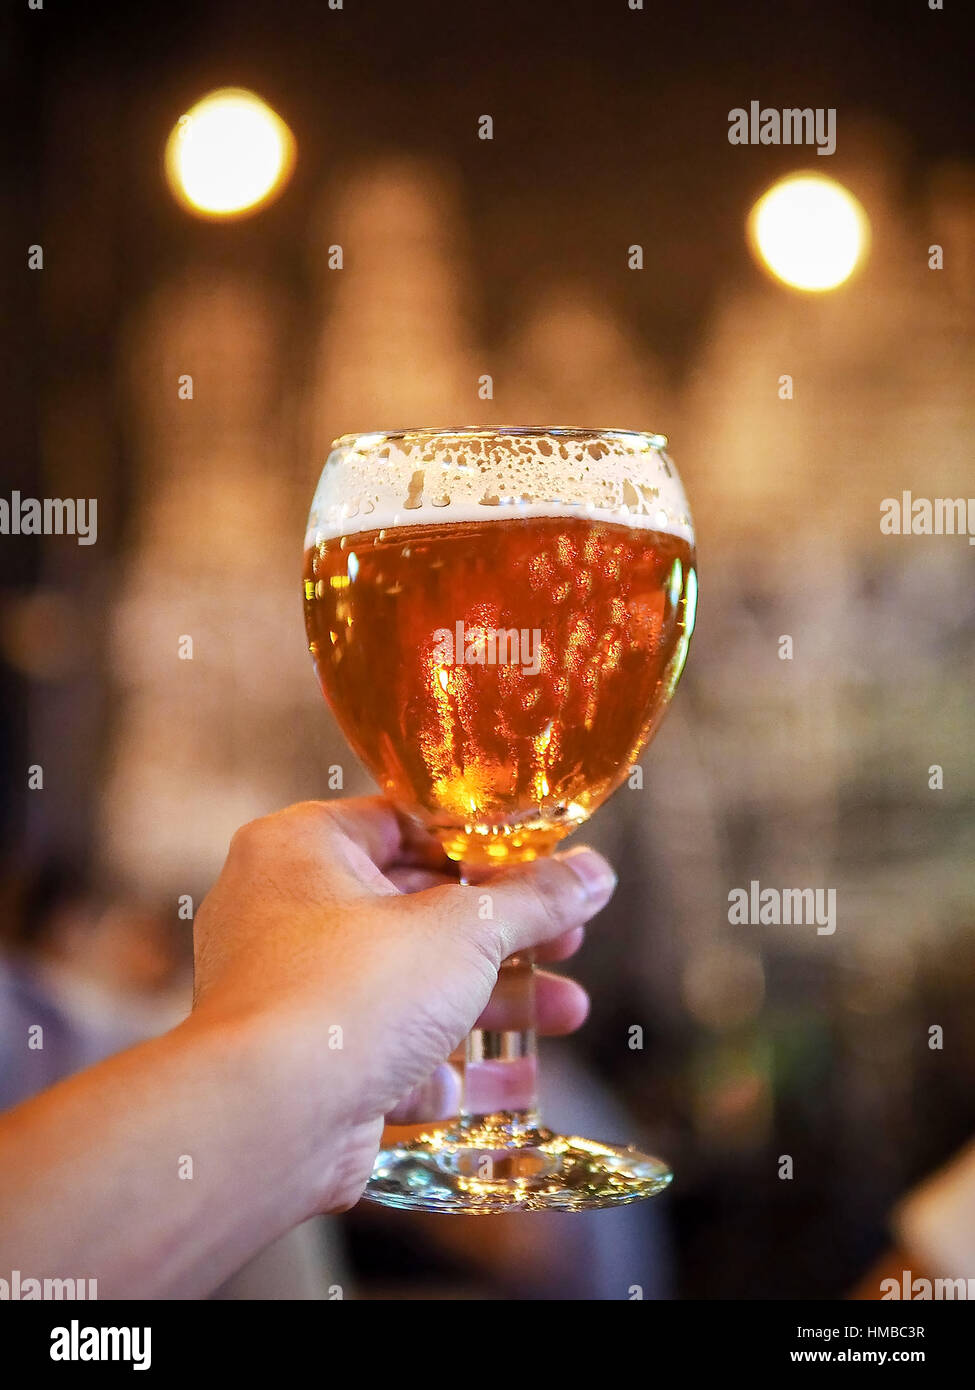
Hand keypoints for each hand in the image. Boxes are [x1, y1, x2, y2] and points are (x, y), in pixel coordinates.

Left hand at [191, 797, 616, 1213]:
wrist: (268, 1120)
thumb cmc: (349, 992)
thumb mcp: (463, 931)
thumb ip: (534, 899)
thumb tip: (593, 873)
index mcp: (300, 848)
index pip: (401, 822)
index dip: (480, 845)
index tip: (542, 864)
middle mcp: (283, 911)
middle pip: (414, 908)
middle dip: (502, 935)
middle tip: (565, 937)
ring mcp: (293, 992)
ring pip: (409, 984)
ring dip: (492, 1001)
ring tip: (565, 1011)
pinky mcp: (308, 1063)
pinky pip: (391, 1051)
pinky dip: (454, 1064)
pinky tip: (518, 1079)